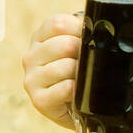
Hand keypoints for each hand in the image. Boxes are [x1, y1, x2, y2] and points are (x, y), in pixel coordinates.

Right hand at [21, 12, 84, 129]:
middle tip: (91, 61)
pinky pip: (65, 88)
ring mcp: (32, 79)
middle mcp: (30, 57)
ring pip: (65, 66)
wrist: (76, 109)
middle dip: (83, 52)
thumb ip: (82, 34)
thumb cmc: (77, 74)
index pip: (58, 24)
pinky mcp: (39, 100)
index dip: (80, 29)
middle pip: (63, 44)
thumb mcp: (76, 49)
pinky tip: (79, 91)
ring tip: (85, 78)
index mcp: (39, 39)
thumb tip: (101, 25)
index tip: (91, 38)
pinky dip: (77, 89)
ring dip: (81, 73)